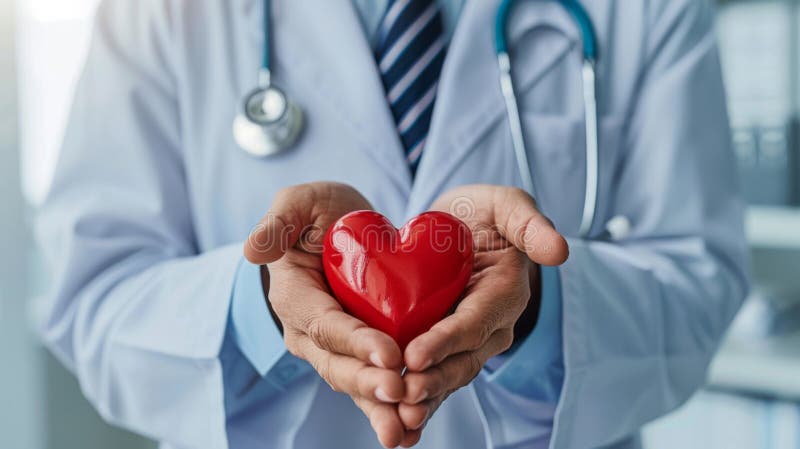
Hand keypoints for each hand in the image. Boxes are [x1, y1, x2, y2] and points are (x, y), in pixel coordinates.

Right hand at [244, 182, 414, 447]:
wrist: (341, 231)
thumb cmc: (320, 215)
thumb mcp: (301, 203)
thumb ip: (279, 220)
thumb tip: (252, 250)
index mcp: (296, 297)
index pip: (324, 324)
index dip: (354, 341)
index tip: (388, 353)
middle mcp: (310, 332)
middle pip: (337, 364)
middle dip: (368, 381)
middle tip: (400, 391)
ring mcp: (333, 349)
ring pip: (354, 383)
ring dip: (378, 407)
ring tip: (405, 427)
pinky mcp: (358, 356)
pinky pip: (370, 387)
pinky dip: (387, 411)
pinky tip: (409, 431)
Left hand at [397, 185, 568, 433]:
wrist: (462, 228)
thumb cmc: (484, 214)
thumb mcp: (506, 205)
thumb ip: (529, 222)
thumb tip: (558, 251)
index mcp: (504, 293)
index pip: (476, 321)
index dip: (447, 340)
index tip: (416, 354)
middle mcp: (491, 326)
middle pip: (462, 359)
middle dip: (434, 380)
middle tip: (402, 393)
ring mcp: (469, 343)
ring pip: (448, 377)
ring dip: (424, 400)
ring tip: (396, 417)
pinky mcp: (447, 349)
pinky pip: (435, 378)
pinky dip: (417, 403)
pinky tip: (393, 424)